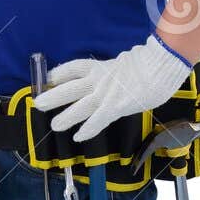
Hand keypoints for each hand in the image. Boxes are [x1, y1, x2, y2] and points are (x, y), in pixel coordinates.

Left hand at [31, 34, 190, 141]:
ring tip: (54, 125)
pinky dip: (87, 129)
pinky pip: (98, 120)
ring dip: (66, 116)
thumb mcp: (127, 63)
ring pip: (80, 106)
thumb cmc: (150, 65)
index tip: (49, 78)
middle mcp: (99, 80)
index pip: (75, 68)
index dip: (60, 73)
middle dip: (53, 97)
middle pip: (70, 88)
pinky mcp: (115, 106)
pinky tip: (78, 136)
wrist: (160, 66)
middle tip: (38, 104)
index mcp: (102, 67)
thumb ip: (116, 71)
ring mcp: (106, 94)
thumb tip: (114, 74)